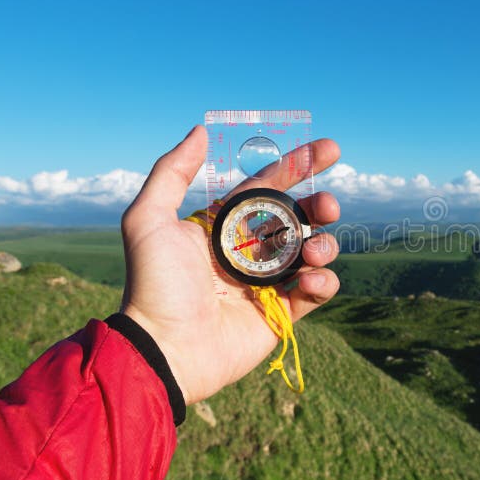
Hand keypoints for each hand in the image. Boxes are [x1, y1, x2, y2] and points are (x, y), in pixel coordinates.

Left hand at [119, 126, 340, 404]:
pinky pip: (317, 291)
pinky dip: (323, 282)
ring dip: (324, 244)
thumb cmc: (155, 284)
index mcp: (225, 225)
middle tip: (328, 206)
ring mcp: (268, 282)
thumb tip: (201, 131)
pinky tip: (309, 281)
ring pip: (314, 251)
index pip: (269, 186)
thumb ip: (172, 172)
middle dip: (320, 206)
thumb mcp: (148, 219)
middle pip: (299, 217)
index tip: (330, 149)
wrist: (165, 349)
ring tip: (314, 251)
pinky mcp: (282, 313)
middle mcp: (249, 249)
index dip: (299, 165)